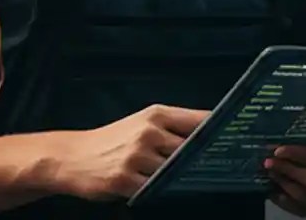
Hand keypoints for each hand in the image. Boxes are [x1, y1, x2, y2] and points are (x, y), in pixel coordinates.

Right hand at [53, 104, 208, 201]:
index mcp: (156, 115)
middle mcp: (149, 132)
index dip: (218, 132)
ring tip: (178, 180)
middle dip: (201, 161)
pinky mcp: (124, 179)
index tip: (234, 141)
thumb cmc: (112, 140)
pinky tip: (154, 189)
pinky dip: (158, 191)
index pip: (199, 120)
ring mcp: (136, 156)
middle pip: (191, 150)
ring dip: (177, 179)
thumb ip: (172, 128)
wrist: (72, 156)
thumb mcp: (141, 123)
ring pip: (174, 172)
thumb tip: (207, 136)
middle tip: (214, 168)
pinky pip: (153, 190)